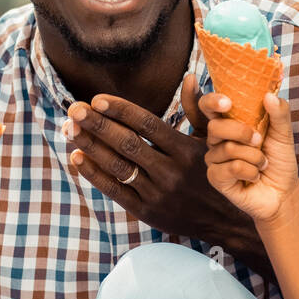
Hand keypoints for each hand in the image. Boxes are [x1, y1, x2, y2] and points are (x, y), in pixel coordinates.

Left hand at [62, 81, 250, 240]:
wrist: (228, 222)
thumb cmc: (219, 172)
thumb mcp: (215, 141)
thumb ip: (198, 109)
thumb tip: (187, 77)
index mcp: (186, 150)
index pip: (146, 125)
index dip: (120, 110)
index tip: (97, 99)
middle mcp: (171, 171)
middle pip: (127, 143)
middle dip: (97, 124)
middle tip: (74, 109)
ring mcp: (158, 193)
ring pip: (117, 166)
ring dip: (91, 146)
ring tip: (70, 129)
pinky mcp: (148, 211)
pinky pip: (115, 191)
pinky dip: (94, 174)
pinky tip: (78, 157)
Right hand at [203, 90, 298, 225]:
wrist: (284, 191)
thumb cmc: (279, 160)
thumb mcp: (283, 133)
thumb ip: (279, 113)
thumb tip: (269, 95)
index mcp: (229, 123)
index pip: (208, 106)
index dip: (211, 101)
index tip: (227, 102)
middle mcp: (217, 140)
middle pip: (215, 127)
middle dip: (241, 132)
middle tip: (259, 140)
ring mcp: (214, 160)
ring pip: (227, 149)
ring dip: (254, 157)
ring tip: (263, 163)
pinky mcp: (216, 178)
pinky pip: (231, 168)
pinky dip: (250, 171)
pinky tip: (256, 176)